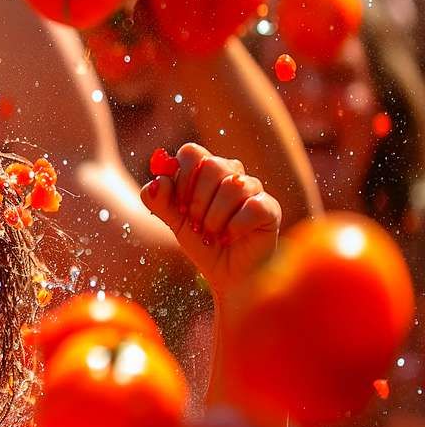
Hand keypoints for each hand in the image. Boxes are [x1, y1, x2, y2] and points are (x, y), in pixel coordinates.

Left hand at [141, 143, 280, 300]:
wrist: (226, 274)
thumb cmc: (202, 241)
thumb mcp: (174, 221)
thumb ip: (159, 200)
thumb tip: (157, 181)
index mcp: (205, 170)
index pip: (191, 152)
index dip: (181, 178)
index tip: (179, 205)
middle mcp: (231, 173)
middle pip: (211, 165)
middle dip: (197, 200)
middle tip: (196, 224)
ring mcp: (253, 189)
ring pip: (231, 186)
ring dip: (214, 217)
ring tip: (211, 234)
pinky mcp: (269, 207)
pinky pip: (251, 206)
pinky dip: (234, 227)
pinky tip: (230, 237)